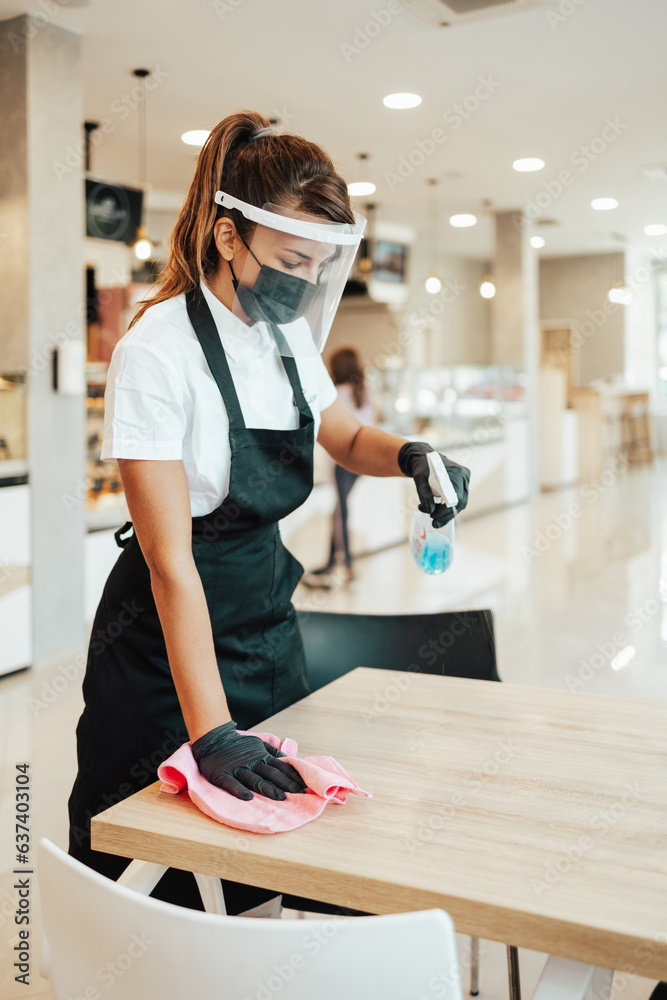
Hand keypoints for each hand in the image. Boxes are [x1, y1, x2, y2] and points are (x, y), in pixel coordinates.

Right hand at [191, 721, 306, 800]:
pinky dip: (240, 791)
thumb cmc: (238, 745)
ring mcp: (237, 769)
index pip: (281, 768)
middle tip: (300, 794)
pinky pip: (232, 784)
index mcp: (261, 757)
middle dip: (286, 785)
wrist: (214, 739)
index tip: (306, 786)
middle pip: (272, 775)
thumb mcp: (258, 744)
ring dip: (268, 789)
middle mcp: (252, 763)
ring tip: (280, 797)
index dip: (294, 777)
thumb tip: (290, 760)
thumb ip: (273, 753)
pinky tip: (248, 798)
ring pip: (255, 780)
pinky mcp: (223, 775)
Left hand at [397, 441, 469, 527]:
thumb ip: (424, 493)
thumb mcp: (419, 478)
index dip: (446, 511)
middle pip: (460, 502)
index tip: (433, 516)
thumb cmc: (422, 466)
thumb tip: (430, 510)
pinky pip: (458, 500)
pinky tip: (435, 510)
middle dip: (446, 515)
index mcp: (457, 472)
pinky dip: (447, 508)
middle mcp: (464, 476)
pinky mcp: (462, 484)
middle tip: (433, 522)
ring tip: (431, 514)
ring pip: (460, 503)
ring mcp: (465, 480)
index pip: (456, 497)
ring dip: (446, 513)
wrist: (425, 458)